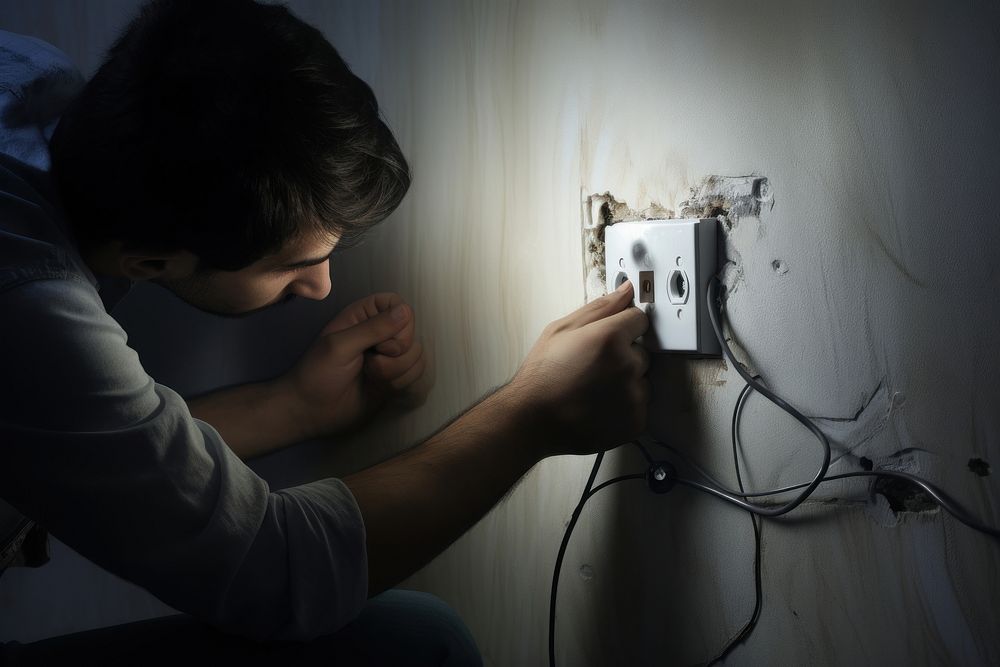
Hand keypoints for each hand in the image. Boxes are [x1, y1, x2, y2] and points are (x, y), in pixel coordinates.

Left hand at [280, 292, 426, 437]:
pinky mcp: (396, 377)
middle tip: (368, 362)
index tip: (380, 341)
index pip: (399, 305)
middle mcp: (380, 333)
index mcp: (364, 316)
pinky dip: (401, 382)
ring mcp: (390, 357)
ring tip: (370, 376)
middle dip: (395, 353)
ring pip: (417, 355)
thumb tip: (406, 311)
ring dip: (395, 371)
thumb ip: (373, 328)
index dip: (398, 324)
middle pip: (412, 333)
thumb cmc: (317, 374)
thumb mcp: (340, 346)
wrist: (311, 412)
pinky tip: (379, 386)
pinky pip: (417, 373)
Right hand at [507, 280, 649, 456]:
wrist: (531, 418)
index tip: (606, 340)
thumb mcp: (562, 329)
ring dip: (625, 383)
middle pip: (642, 352)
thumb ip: (600, 308)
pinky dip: (624, 407)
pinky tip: (599, 405)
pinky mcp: (635, 421)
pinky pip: (639, 406)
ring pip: (641, 381)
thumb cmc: (542, 374)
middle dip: (623, 357)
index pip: (639, 319)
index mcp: (610, 338)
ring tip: (594, 389)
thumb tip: (626, 290)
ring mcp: (633, 397)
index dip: (622, 327)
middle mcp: (627, 366)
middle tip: (593, 368)